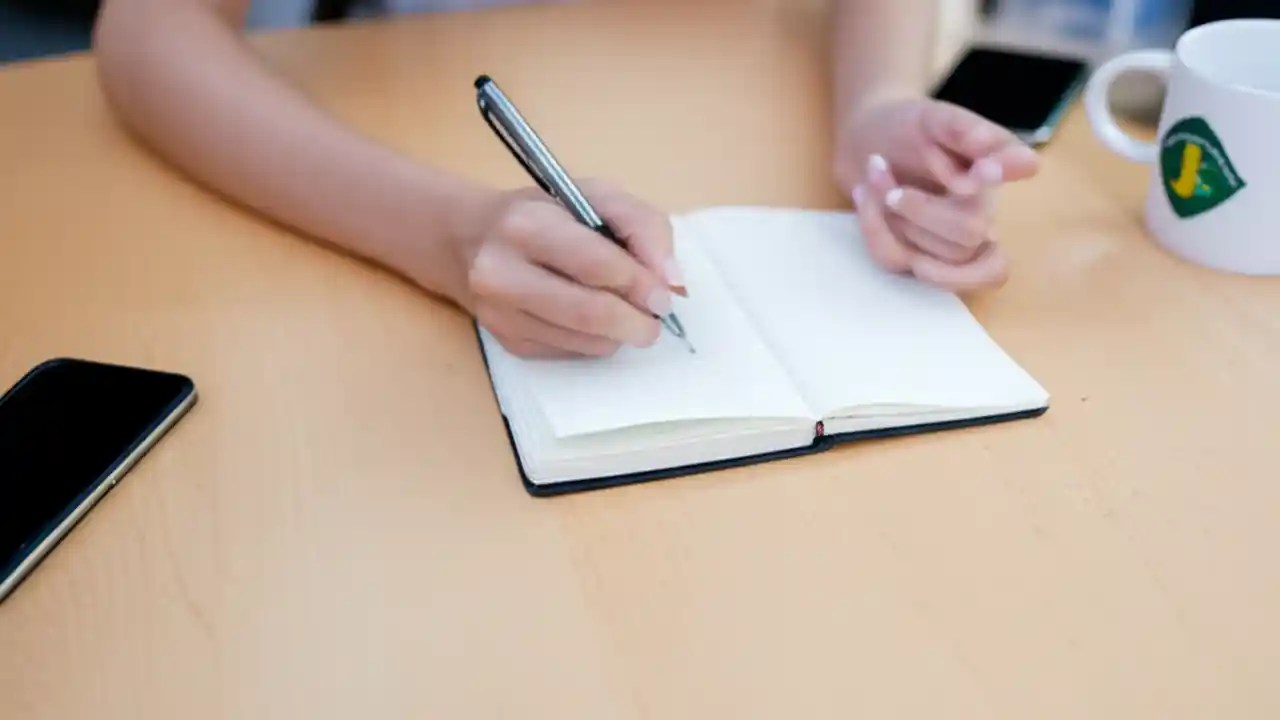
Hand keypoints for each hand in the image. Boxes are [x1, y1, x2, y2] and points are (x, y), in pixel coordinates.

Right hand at [456, 180, 681, 358]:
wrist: (465, 240)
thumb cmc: (543, 213)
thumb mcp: (592, 196)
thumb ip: (641, 225)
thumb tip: (671, 280)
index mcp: (526, 225)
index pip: (596, 265)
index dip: (640, 284)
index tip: (664, 295)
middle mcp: (502, 273)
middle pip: (589, 314)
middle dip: (636, 322)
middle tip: (655, 321)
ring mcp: (501, 314)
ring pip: (585, 342)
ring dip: (620, 334)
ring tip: (628, 315)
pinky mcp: (507, 343)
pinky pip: (571, 353)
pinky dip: (596, 341)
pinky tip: (592, 320)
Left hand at [836, 97, 1040, 290]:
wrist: (866, 136)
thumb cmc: (911, 126)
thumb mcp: (940, 120)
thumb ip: (975, 137)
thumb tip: (1028, 164)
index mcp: (992, 193)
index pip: (1021, 216)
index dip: (1002, 218)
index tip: (985, 169)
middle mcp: (974, 226)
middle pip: (970, 238)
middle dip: (923, 209)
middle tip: (885, 166)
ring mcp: (937, 247)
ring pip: (926, 259)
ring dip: (889, 213)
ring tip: (874, 170)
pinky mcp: (905, 254)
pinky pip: (892, 259)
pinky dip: (872, 224)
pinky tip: (864, 190)